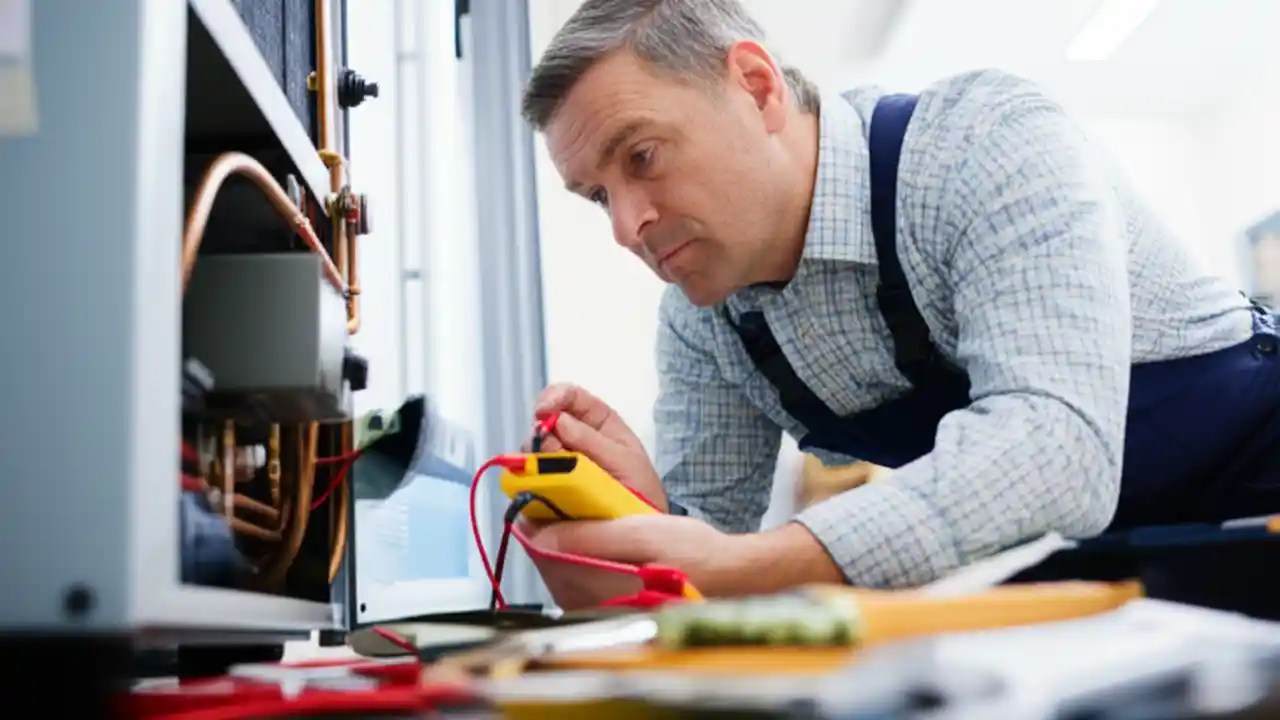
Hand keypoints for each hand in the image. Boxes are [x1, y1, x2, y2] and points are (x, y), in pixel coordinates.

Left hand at [519, 514, 739, 609]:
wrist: (727, 578)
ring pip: (559, 566)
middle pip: (545, 558)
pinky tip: (599, 538)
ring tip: (583, 514)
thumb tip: (539, 534)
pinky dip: (580, 554)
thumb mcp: (639, 531)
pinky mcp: (605, 608)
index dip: (537, 515)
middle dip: (549, 525)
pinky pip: (577, 577)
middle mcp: (585, 604)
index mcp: (589, 586)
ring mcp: (593, 609)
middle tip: (564, 496)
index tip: (543, 491)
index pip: (539, 548)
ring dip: (564, 538)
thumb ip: (587, 535)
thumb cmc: (691, 553)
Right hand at [529, 384, 666, 510]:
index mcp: (596, 421)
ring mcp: (556, 461)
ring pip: (531, 450)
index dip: (553, 397)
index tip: (543, 412)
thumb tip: (558, 421)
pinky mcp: (543, 486)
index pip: (568, 395)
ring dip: (539, 462)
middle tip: (556, 457)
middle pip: (542, 423)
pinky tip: (547, 493)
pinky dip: (531, 483)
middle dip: (543, 435)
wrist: (639, 530)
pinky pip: (526, 478)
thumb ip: (591, 441)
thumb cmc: (640, 489)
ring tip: (562, 481)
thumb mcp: (623, 461)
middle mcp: (571, 437)